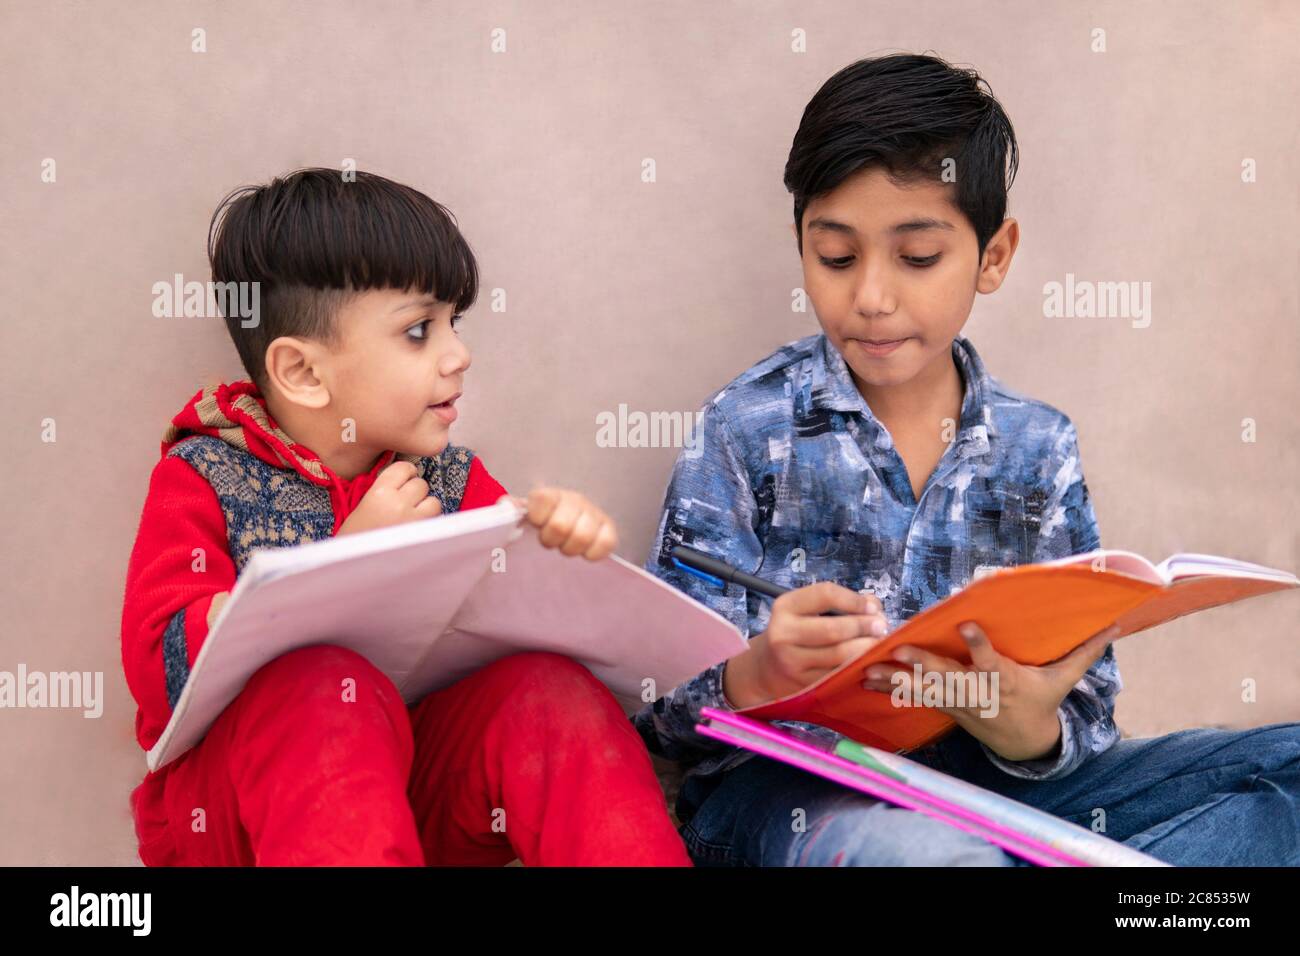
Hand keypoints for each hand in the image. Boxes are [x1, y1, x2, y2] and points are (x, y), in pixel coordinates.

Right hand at [336, 461, 441, 535]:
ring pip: (433, 501)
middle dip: (416, 492)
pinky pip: (436, 521)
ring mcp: (413, 519)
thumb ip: (384, 491)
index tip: (405, 480)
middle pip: (420, 484)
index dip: (406, 473)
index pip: (403, 468)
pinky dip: (430, 522)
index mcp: (379, 492)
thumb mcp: (363, 506)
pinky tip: (418, 529)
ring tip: (414, 517)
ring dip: (427, 506)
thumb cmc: (355, 538)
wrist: (354, 565)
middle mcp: (398, 502)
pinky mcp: (423, 535)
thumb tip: (404, 482)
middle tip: (407, 503)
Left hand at [519, 487, 617, 559]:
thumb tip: (506, 505)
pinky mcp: (609, 528)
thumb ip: (510, 510)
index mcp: (550, 495)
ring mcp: (593, 513)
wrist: (568, 525)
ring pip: (583, 536)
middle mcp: (574, 500)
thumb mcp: (523, 517)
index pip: (542, 500)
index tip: (536, 527)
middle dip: (551, 540)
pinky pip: (607, 542)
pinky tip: (584, 553)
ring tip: (565, 546)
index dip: (537, 519)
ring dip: (570, 548)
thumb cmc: (542, 525)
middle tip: (550, 542)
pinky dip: (593, 553)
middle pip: (560, 526)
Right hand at [724, 582, 888, 708]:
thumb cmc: (795, 632)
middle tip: (882, 627)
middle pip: (833, 628)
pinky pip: (838, 673)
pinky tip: (868, 660)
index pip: (825, 594)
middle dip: (864, 627)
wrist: (766, 669)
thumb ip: (841, 603)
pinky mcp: (804, 683)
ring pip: (839, 655)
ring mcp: (792, 661)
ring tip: (879, 643)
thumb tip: (874, 607)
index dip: (853, 600)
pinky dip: (858, 666)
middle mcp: (784, 633)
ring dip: (866, 648)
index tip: (872, 607)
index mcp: (785, 606)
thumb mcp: (807, 610)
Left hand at [861, 620, 1120, 761]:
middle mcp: (978, 692)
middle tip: (901, 650)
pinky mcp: (944, 707)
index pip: (991, 661)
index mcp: (1006, 681)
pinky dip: (891, 688)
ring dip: (896, 679)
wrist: (1025, 743)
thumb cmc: (1042, 701)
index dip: (979, 645)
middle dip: (925, 665)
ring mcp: (958, 702)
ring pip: (924, 689)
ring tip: (867, 670)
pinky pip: (914, 697)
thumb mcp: (1062, 680)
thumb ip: (1083, 652)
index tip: (966, 625)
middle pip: (949, 677)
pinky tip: (864, 679)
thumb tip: (1114, 625)